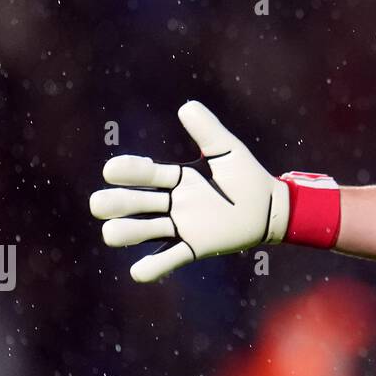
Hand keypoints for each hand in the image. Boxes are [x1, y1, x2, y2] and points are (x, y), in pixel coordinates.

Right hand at [90, 101, 290, 281]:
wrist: (272, 208)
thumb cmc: (248, 177)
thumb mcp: (228, 150)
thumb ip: (208, 131)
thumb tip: (186, 106)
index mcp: (175, 178)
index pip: (139, 173)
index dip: (125, 171)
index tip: (115, 170)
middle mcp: (171, 203)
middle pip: (127, 203)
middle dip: (113, 203)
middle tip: (103, 203)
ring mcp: (180, 227)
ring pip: (135, 232)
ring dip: (122, 233)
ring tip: (115, 233)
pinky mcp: (193, 248)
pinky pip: (164, 262)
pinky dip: (148, 268)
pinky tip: (141, 269)